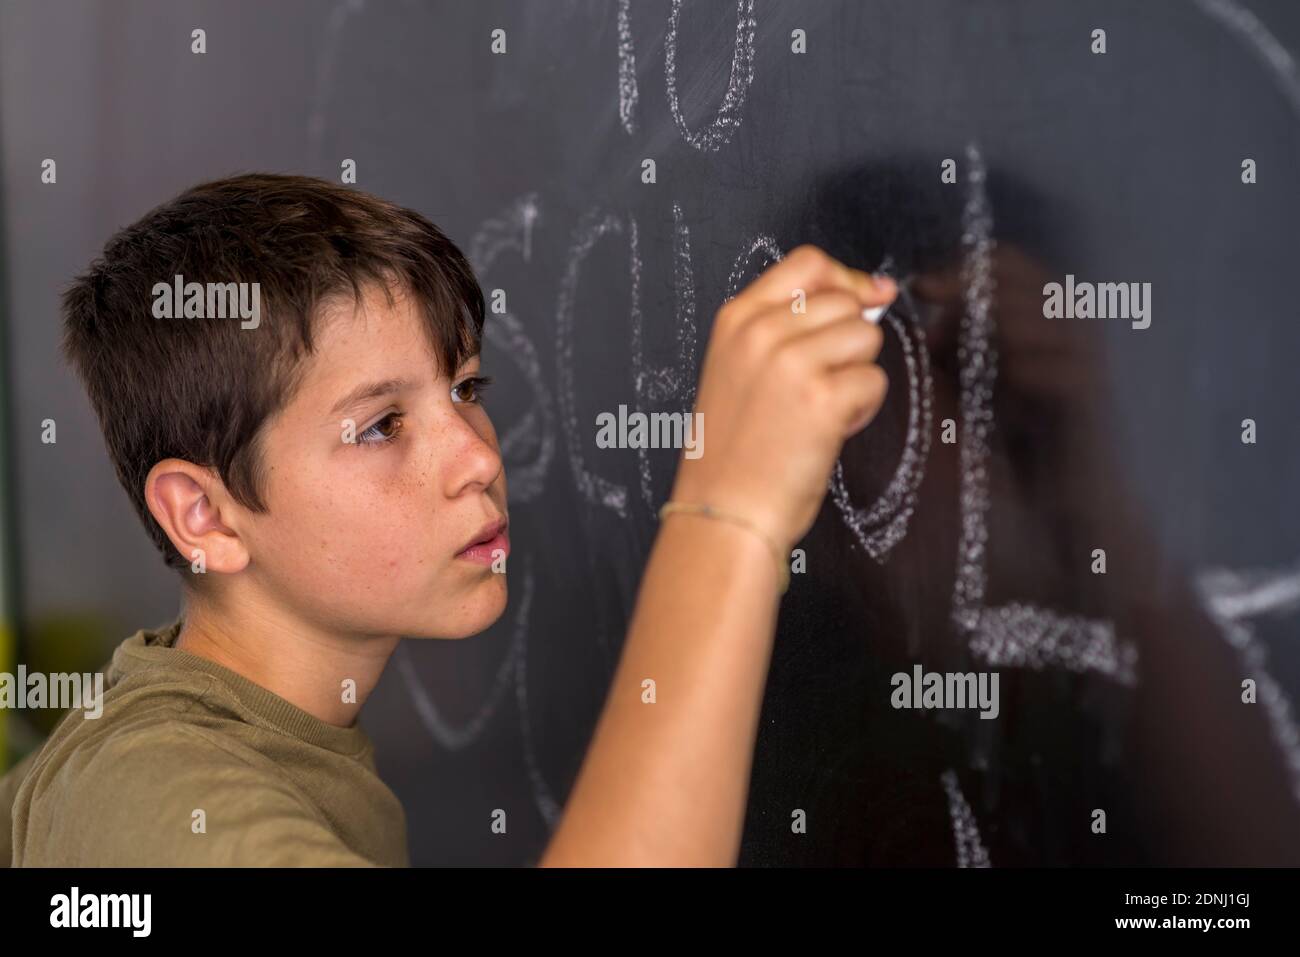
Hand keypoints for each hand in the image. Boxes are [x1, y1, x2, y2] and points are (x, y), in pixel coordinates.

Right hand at [669, 245, 895, 554]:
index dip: (844, 279)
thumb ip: (786, 328)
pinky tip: (829, 431)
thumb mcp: (738, 370)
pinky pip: (874, 381)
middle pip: (845, 302)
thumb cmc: (733, 454)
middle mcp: (761, 334)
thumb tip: (871, 292)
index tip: (865, 297)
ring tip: (823, 410)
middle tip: (821, 386)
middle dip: (848, 342)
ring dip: (857, 374)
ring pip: (866, 337)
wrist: (723, 513)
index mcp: (735, 322)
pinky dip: (862, 409)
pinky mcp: (822, 399)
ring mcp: (791, 364)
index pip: (807, 263)